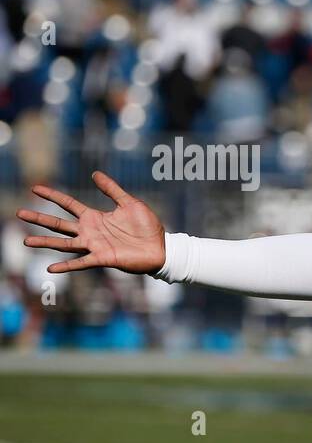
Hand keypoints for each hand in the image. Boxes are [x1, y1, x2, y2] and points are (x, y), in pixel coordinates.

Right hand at [18, 172, 165, 274]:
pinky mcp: (103, 258)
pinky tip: (50, 269)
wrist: (161, 248)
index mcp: (95, 217)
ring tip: (26, 240)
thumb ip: (112, 189)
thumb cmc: (147, 227)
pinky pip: (81, 263)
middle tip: (19, 213)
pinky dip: (66, 266)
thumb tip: (95, 174)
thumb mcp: (130, 203)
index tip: (35, 188)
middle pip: (59, 224)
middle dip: (40, 218)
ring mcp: (95, 245)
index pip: (68, 204)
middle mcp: (90, 231)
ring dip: (46, 242)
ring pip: (64, 243)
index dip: (52, 196)